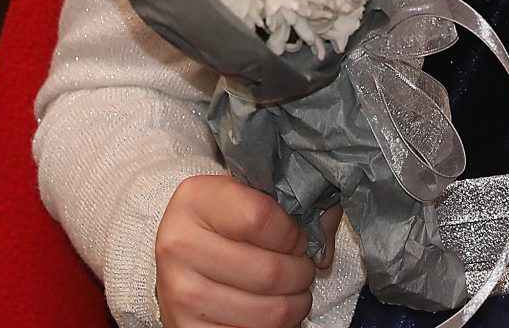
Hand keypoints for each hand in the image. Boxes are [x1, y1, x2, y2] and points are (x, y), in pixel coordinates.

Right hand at [156, 176, 339, 327]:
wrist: (180, 255)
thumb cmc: (224, 221)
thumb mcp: (246, 194)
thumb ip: (287, 201)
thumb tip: (329, 223)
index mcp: (195, 201)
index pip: (262, 218)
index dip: (292, 232)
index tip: (298, 238)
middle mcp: (179, 246)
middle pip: (269, 272)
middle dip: (301, 274)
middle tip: (303, 269)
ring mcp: (179, 294)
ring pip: (268, 313)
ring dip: (295, 306)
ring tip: (294, 293)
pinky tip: (274, 313)